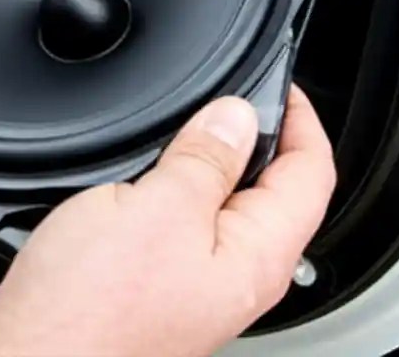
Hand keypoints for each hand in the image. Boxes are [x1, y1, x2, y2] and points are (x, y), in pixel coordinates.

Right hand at [0, 87, 336, 356]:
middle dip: (252, 137)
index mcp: (255, 258)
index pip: (311, 174)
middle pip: (272, 191)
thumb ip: (204, 160)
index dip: (301, 118)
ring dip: (203, 164)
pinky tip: (139, 183)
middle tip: (220, 98)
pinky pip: (180, 228)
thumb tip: (235, 117)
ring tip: (178, 132)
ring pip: (220, 208)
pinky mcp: (158, 290)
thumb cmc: (87, 313)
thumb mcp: (155, 210)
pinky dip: (169, 193)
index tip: (279, 85)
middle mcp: (235, 278)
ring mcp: (197, 286)